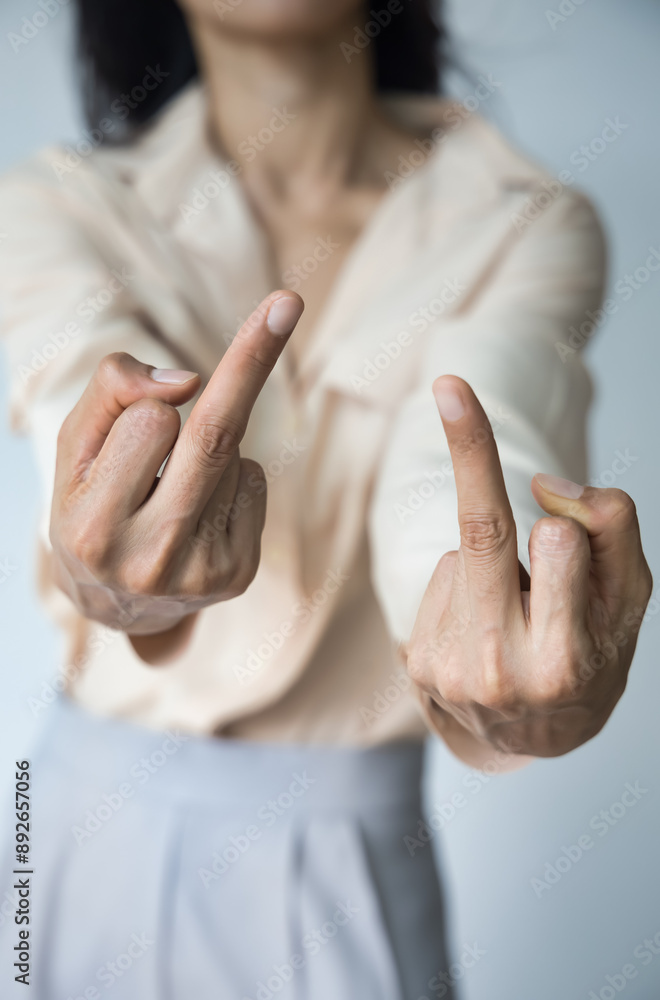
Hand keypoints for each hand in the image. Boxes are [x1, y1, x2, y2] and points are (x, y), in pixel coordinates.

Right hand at [49, 291, 303, 658]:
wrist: (113, 604)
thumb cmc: (90, 505)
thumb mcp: (73, 448)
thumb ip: (112, 394)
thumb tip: (190, 383)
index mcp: (94, 528)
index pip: (152, 422)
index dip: (154, 395)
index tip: (259, 314)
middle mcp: (151, 558)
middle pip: (214, 435)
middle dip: (249, 361)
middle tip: (289, 301)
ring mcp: (203, 573)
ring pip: (233, 455)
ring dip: (206, 448)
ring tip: (167, 490)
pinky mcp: (241, 574)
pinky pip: (253, 482)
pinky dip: (230, 477)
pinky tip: (197, 510)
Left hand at [404, 375, 652, 758]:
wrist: (539, 735)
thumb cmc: (595, 653)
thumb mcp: (629, 598)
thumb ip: (610, 531)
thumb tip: (541, 486)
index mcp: (566, 661)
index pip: (551, 539)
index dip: (496, 460)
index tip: (449, 388)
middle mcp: (500, 672)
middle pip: (485, 537)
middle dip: (476, 458)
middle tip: (451, 387)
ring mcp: (448, 671)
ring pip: (465, 554)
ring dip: (495, 564)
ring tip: (518, 614)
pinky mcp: (417, 663)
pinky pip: (441, 581)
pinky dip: (468, 589)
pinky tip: (486, 627)